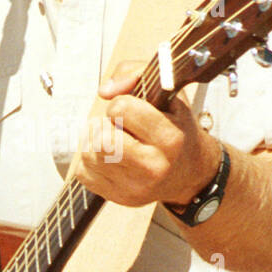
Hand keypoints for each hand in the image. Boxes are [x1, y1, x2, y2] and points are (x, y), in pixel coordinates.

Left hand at [73, 60, 220, 208]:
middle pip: (101, 138)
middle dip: (104, 125)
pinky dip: (91, 161)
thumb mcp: (168, 92)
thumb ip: (136, 73)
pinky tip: (110, 158)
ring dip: (96, 141)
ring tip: (116, 140)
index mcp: (170, 138)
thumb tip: (104, 92)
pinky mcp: (119, 198)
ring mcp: (135, 187)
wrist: (188, 172)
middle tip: (118, 126)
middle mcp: (154, 167)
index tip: (132, 111)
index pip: (122, 109)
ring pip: (89, 154)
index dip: (121, 104)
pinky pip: (82, 172)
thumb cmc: (175, 127)